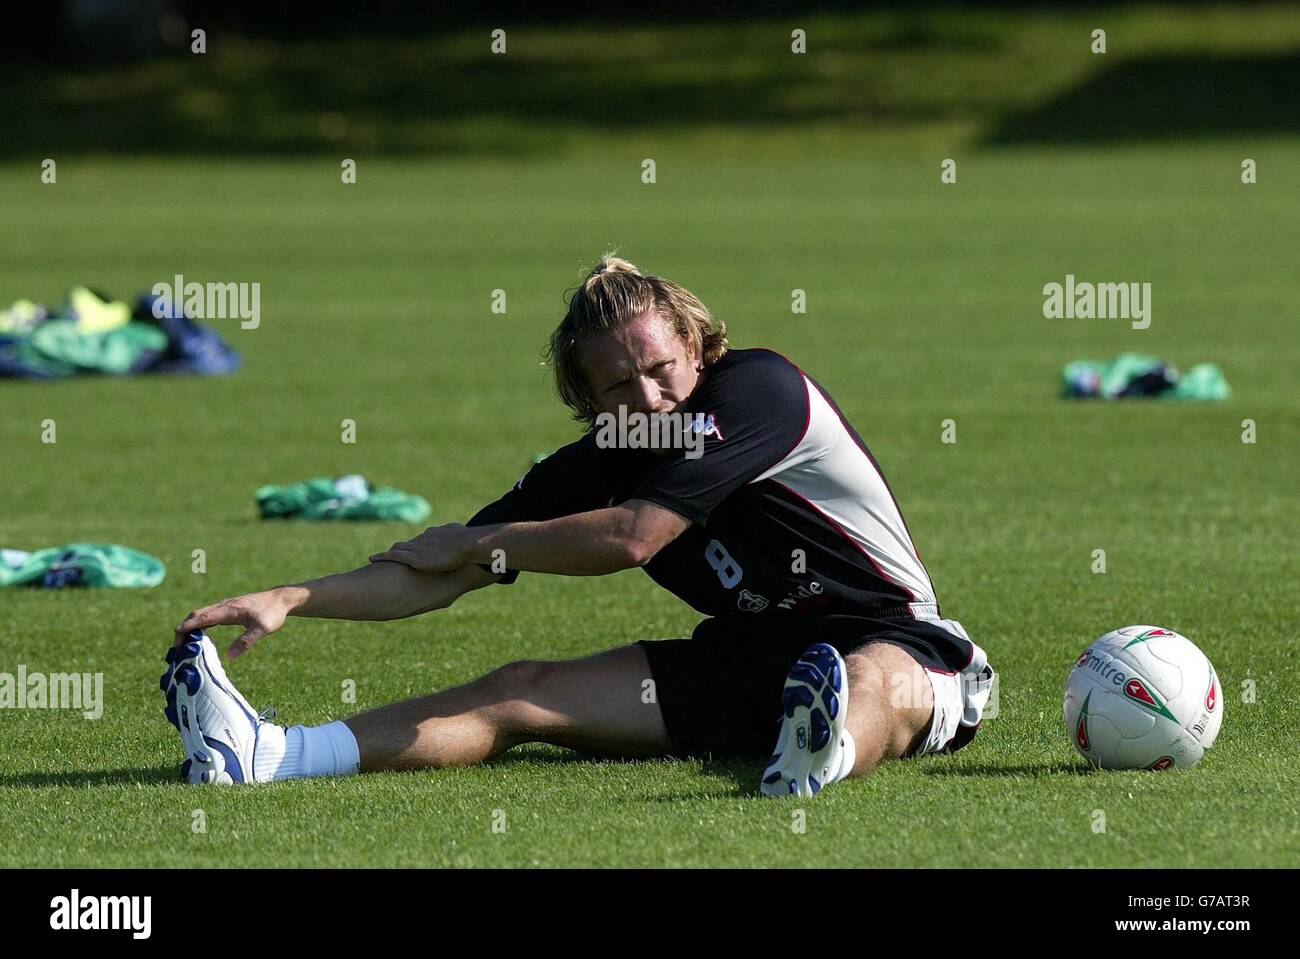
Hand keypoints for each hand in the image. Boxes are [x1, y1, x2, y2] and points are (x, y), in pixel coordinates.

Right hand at [174, 589, 292, 659]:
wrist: (280, 599)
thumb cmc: (272, 613)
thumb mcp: (263, 629)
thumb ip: (247, 641)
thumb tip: (230, 657)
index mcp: (228, 610)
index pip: (202, 617)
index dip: (187, 627)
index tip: (176, 639)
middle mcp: (223, 606)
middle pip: (197, 615)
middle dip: (183, 630)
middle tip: (177, 648)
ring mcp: (225, 607)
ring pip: (201, 615)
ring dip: (190, 628)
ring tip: (183, 646)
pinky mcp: (228, 610)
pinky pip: (208, 617)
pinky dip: (199, 626)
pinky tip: (198, 637)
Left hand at [369, 523, 468, 572]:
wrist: (464, 544)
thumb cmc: (467, 541)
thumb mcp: (462, 534)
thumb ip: (459, 534)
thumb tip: (464, 532)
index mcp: (435, 535)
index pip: (423, 540)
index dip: (418, 546)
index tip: (415, 550)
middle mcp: (423, 539)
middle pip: (408, 543)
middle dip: (402, 548)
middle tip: (394, 553)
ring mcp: (416, 548)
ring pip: (398, 548)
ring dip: (389, 552)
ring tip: (379, 558)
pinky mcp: (413, 558)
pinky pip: (392, 556)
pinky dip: (382, 556)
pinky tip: (372, 559)